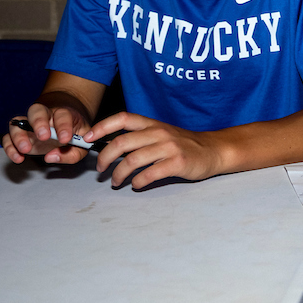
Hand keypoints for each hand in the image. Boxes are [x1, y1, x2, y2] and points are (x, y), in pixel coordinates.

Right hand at [2, 102, 90, 164]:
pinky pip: (8, 138)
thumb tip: (52, 157)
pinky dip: (10, 147)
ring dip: (19, 136)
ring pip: (17, 122)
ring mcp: (30, 125)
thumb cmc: (74, 134)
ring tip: (26, 149)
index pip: (62, 115)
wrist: (66, 129)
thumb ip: (73, 153)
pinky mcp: (20, 136)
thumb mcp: (82, 144)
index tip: (65, 139)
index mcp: (63, 114)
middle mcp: (45, 117)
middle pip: (37, 110)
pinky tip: (18, 157)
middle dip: (38, 123)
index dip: (64, 126)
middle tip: (43, 137)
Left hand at [86, 112, 226, 188]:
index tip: (88, 138)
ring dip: (119, 174)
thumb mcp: (162, 133)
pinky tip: (136, 184)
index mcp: (153, 124)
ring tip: (116, 182)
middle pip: (122, 142)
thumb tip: (111, 147)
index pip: (123, 118)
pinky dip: (138, 182)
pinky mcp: (177, 163)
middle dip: (105, 158)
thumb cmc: (184, 144)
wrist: (213, 151)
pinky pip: (149, 174)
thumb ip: (140, 137)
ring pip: (132, 161)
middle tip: (100, 170)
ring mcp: (169, 147)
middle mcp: (159, 133)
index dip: (102, 127)